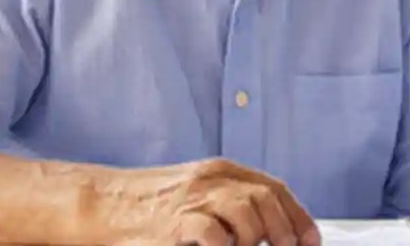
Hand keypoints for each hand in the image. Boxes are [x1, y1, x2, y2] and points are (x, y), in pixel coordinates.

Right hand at [116, 158, 319, 245]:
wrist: (100, 205)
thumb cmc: (146, 205)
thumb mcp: (194, 192)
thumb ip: (228, 202)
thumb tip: (268, 227)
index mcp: (218, 172)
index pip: (272, 187)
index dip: (297, 214)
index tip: (309, 238)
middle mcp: (210, 181)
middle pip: (264, 198)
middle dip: (284, 228)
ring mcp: (192, 200)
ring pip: (247, 212)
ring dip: (256, 237)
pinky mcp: (174, 224)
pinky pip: (214, 235)